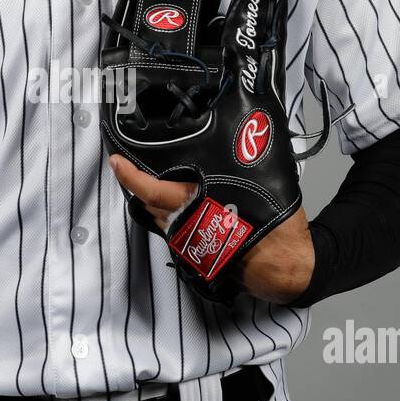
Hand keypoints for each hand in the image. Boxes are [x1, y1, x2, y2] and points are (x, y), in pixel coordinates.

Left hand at [107, 155, 313, 303]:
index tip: (116, 161)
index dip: (129, 175)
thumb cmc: (273, 225)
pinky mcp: (194, 252)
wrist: (283, 267)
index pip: (149, 189)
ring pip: (160, 217)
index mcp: (195, 204)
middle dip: (139, 185)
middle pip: (149, 203)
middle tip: (134, 164)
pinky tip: (184, 203)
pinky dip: (172, 214)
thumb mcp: (260, 181)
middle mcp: (184, 225)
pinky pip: (174, 228)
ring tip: (157, 179)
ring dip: (154, 201)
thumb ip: (239, 160)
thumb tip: (242, 133)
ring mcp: (187, 242)